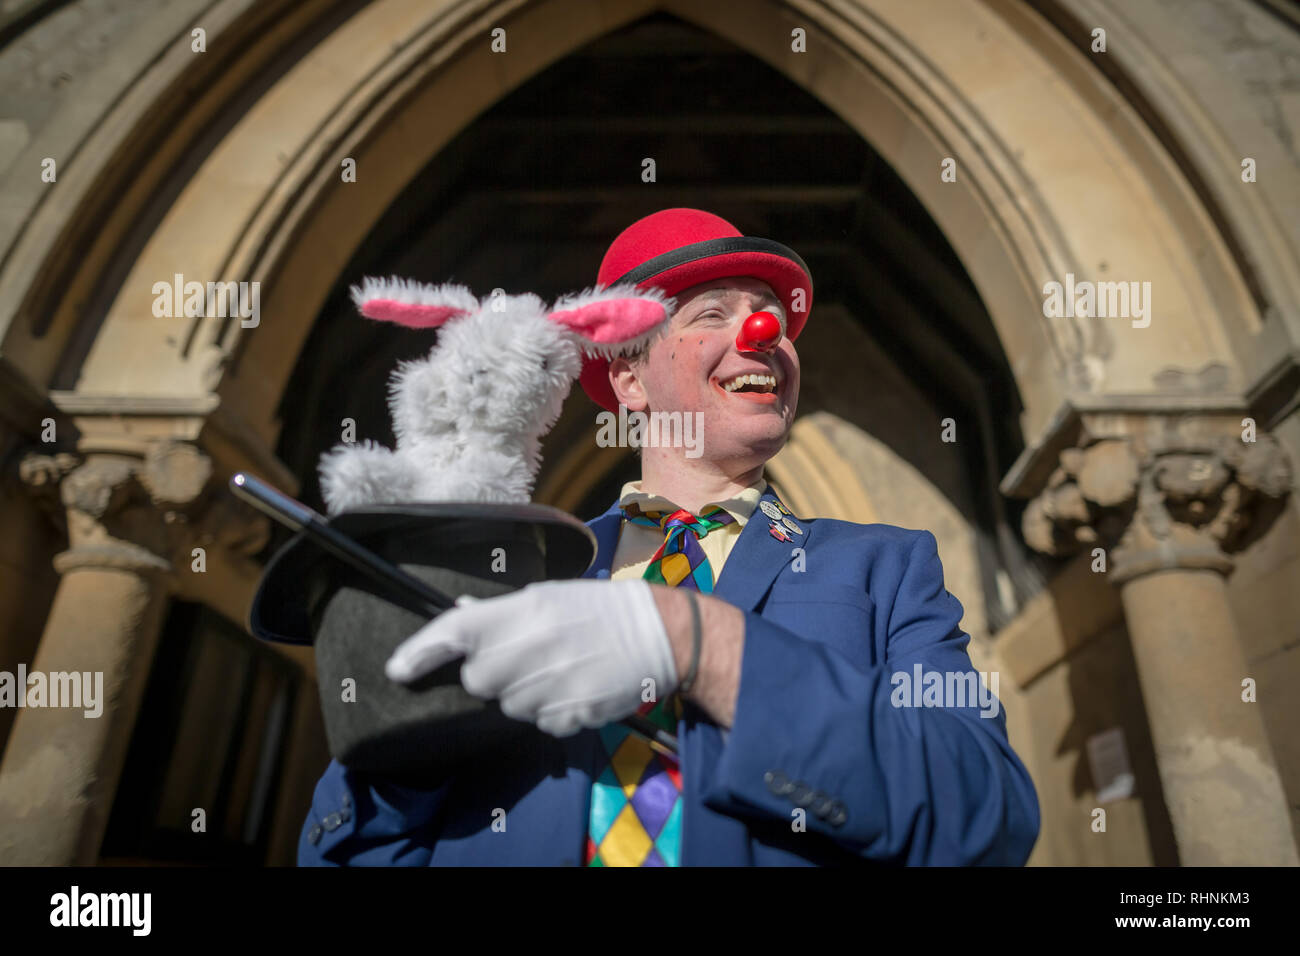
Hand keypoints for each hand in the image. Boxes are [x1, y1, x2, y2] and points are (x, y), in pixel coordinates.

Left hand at [385, 579, 678, 736]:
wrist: (660, 635)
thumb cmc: (599, 609)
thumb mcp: (550, 595)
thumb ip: (503, 611)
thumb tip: (460, 615)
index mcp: (527, 609)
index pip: (457, 630)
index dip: (420, 651)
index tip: (397, 668)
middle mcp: (534, 647)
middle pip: (476, 680)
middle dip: (488, 674)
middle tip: (517, 659)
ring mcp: (554, 684)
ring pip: (507, 706)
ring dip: (520, 693)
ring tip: (554, 670)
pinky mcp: (572, 714)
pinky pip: (538, 722)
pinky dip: (547, 710)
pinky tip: (571, 686)